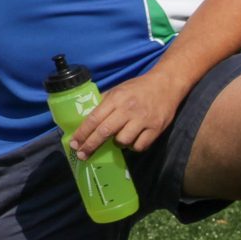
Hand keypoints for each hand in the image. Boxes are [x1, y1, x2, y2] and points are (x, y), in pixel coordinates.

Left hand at [66, 70, 187, 156]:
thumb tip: (87, 117)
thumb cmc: (138, 88)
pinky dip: (133, 147)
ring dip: (116, 144)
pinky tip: (132, 141)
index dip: (82, 133)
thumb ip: (104, 102)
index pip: (94, 118)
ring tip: (118, 138)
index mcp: (116, 99)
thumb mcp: (118, 90)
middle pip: (104, 132)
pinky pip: (140, 146)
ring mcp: (143, 120)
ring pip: (122, 141)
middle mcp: (128, 110)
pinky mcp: (156, 129)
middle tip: (82, 155)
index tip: (74, 144)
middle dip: (91, 145)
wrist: (166, 84)